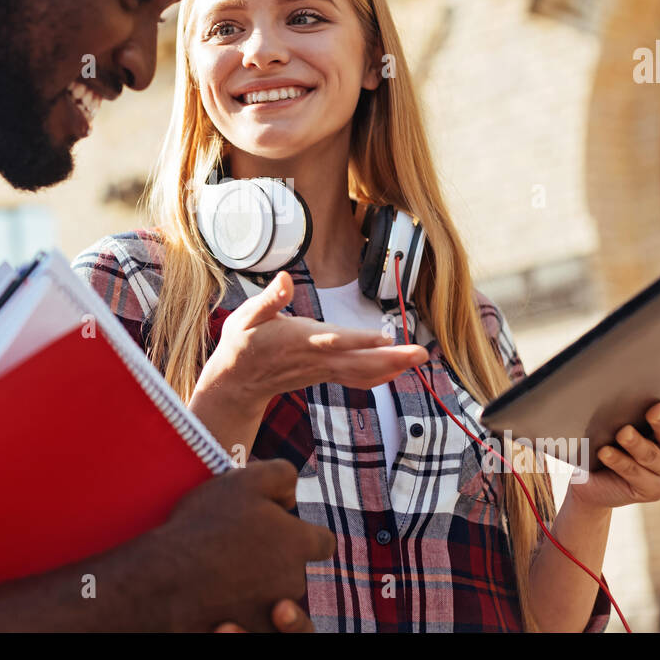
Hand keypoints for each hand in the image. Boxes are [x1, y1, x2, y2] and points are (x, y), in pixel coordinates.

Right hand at [154, 459, 334, 631]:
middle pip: (293, 570)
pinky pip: (253, 622)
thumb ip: (282, 476)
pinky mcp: (249, 630)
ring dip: (255, 588)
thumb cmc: (206, 525)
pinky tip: (215, 599)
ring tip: (222, 574)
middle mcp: (294, 581)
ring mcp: (272, 612)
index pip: (322, 543)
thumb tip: (292, 498)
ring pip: (273, 598)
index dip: (304, 535)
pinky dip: (239, 612)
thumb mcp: (246, 479)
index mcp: (299, 543)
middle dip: (273, 560)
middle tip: (237, 548)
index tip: (282, 532)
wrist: (167, 578)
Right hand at [195, 271, 428, 415]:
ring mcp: (322, 370)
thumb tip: (286, 278)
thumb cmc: (243, 343)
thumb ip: (269, 299)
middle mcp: (315, 358)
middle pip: (359, 361)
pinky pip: (356, 378)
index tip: (385, 337)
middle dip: (392, 358)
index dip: (360, 340)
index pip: (334, 340)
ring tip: (420, 358)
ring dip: (393, 366)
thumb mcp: (247, 316)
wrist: (237, 381)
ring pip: (362, 372)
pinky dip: (379, 376)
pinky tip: (397, 370)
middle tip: (422, 353)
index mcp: (299, 340)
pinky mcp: (325, 375)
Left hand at [567, 374, 659, 509]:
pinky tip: (605, 452)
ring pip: (653, 456)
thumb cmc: (619, 440)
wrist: (600, 479)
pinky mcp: (653, 492)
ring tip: (623, 432)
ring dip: (637, 444)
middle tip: (654, 409)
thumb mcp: (634, 421)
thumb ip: (642, 406)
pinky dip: (619, 461)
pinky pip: (634, 473)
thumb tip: (631, 380)